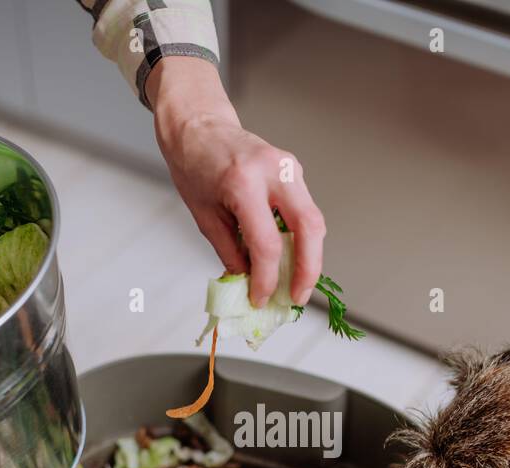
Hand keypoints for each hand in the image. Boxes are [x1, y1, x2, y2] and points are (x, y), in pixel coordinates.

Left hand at [148, 57, 324, 306]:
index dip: (267, 279)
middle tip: (296, 298)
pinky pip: (306, 210)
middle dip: (308, 270)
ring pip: (314, 220)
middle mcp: (273, 170)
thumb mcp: (205, 216)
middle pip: (309, 228)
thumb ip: (230, 252)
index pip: (267, 244)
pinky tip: (290, 258)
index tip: (261, 299)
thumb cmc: (194, 165)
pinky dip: (301, 238)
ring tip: (295, 285)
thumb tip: (249, 284)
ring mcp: (288, 167)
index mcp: (243, 183)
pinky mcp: (294, 169)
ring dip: (309, 257)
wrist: (197, 124)